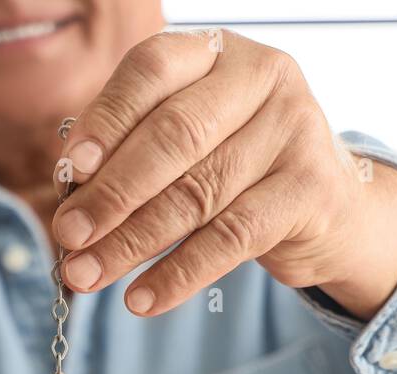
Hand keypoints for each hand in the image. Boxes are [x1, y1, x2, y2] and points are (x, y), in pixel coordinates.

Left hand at [53, 30, 396, 320]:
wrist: (328, 206)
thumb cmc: (236, 168)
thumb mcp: (189, 142)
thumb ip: (134, 149)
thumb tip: (71, 196)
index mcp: (217, 52)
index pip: (152, 70)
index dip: (107, 120)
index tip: (69, 170)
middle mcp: (262, 77)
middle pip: (173, 137)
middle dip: (111, 193)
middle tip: (69, 236)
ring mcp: (294, 130)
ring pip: (196, 194)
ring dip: (131, 243)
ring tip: (87, 275)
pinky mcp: (310, 189)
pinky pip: (230, 239)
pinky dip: (178, 275)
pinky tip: (140, 299)